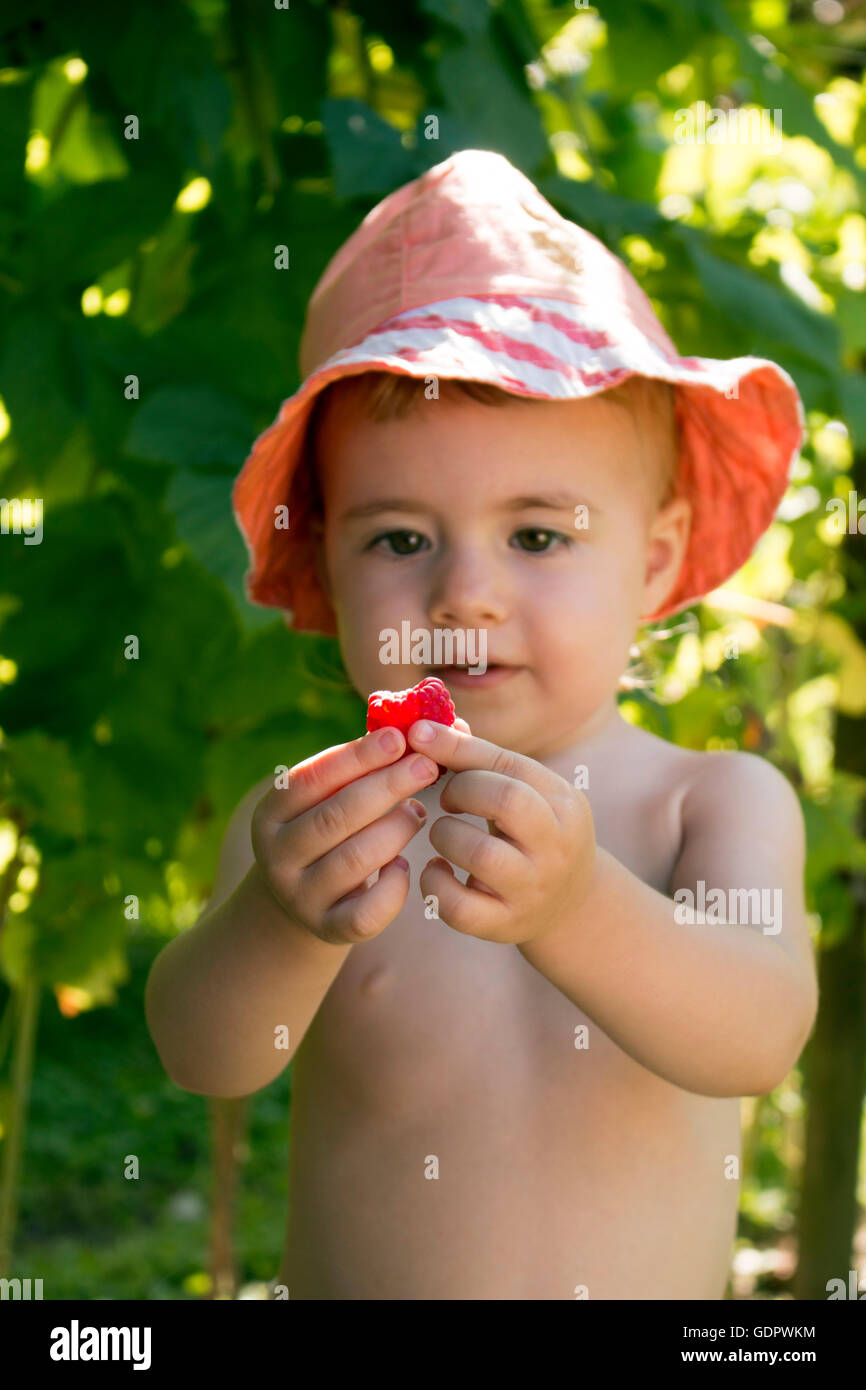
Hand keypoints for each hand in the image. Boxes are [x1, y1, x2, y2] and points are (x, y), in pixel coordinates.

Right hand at [250, 727, 441, 944]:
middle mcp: (277, 854)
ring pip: (355, 860)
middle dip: (387, 787)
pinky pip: (366, 913)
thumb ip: (368, 763)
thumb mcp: (330, 797)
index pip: (312, 777)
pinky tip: (403, 868)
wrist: (301, 902)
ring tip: (418, 813)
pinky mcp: (328, 929)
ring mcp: (300, 895)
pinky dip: (392, 889)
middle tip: (426, 767)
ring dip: (396, 830)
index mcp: (272, 812)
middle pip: (337, 816)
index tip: (399, 737)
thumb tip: (438, 722)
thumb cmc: (330, 830)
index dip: (357, 756)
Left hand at [404, 720, 596, 945]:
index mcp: (564, 801)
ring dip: (445, 836)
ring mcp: (533, 888)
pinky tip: (438, 871)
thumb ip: (482, 761)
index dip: (457, 747)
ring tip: (444, 835)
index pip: (508, 764)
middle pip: (505, 801)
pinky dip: (435, 885)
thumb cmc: (534, 834)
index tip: (419, 736)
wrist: (570, 905)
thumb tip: (427, 728)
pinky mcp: (507, 924)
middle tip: (448, 800)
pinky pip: (460, 906)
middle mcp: (556, 845)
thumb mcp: (527, 793)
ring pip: (481, 854)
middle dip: (461, 791)